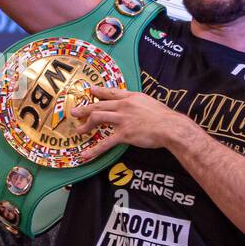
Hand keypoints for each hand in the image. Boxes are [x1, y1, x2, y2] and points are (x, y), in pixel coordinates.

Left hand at [73, 85, 189, 161]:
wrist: (169, 126)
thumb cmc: (164, 117)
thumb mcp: (150, 103)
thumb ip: (140, 104)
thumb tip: (137, 107)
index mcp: (131, 97)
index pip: (111, 92)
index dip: (99, 91)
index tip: (91, 90)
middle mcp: (123, 106)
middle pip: (99, 105)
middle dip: (84, 109)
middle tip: (74, 112)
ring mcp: (122, 119)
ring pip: (97, 118)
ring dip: (85, 125)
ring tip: (79, 130)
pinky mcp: (123, 134)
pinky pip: (105, 142)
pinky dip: (94, 150)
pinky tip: (86, 155)